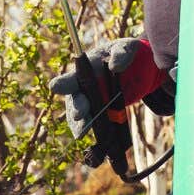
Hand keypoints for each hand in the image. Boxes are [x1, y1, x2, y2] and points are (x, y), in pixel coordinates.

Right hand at [49, 38, 165, 162]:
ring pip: (79, 116)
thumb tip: (114, 66)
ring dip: (80, 125)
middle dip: (77, 108)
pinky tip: (95, 146)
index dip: (64, 83)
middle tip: (80, 115)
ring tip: (82, 134)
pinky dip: (94, 135)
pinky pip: (93, 126)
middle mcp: (84, 87)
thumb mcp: (127, 48)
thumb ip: (121, 54)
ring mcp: (91, 102)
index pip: (72, 76)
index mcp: (86, 69)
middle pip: (75, 99)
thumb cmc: (125, 54)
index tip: (56, 88)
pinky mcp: (101, 113)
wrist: (137, 68)